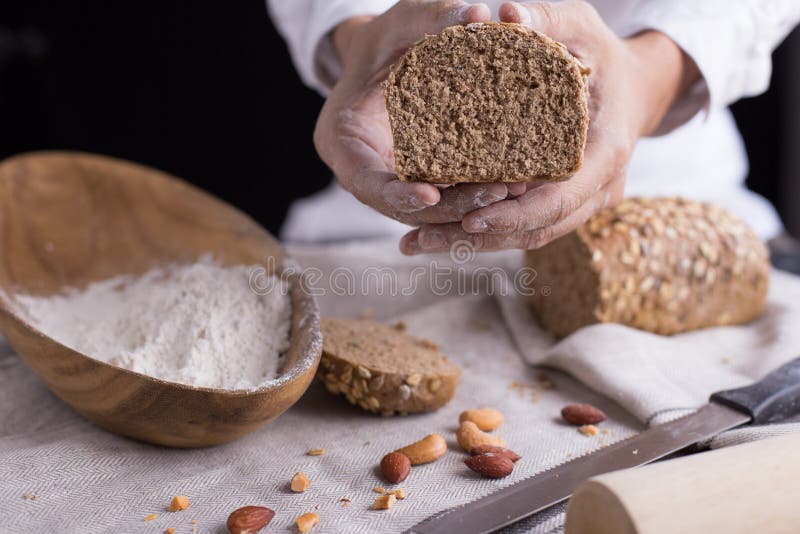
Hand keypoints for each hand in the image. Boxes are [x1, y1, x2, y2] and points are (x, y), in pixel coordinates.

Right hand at [315, 1, 528, 226]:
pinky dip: (473, 194)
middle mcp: (364, 170)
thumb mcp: (400, 22)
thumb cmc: (385, 38)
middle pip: (404, 206)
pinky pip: (445, 196)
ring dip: (468, 207)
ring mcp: (391, 180)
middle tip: (494, 192)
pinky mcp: (418, 180)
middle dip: (449, 206)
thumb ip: (430, 16)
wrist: (385, 54)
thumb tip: (478, 14)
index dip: (397, 194)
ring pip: (429, 211)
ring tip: (510, 190)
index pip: (366, 182)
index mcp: (342, 141)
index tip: (430, 196)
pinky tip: (509, 183)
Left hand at [400, 0, 699, 253]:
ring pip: (530, 235)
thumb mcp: (579, 27)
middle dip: (479, 238)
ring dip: (474, 243)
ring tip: (416, 243)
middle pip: (538, 229)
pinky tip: (438, 233)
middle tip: (419, 240)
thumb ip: (544, 20)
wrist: (634, 87)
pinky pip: (528, 227)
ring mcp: (587, 202)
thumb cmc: (603, 53)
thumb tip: (506, 12)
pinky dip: (487, 232)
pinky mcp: (568, 205)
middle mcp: (600, 186)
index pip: (559, 197)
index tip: (468, 219)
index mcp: (606, 150)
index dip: (514, 214)